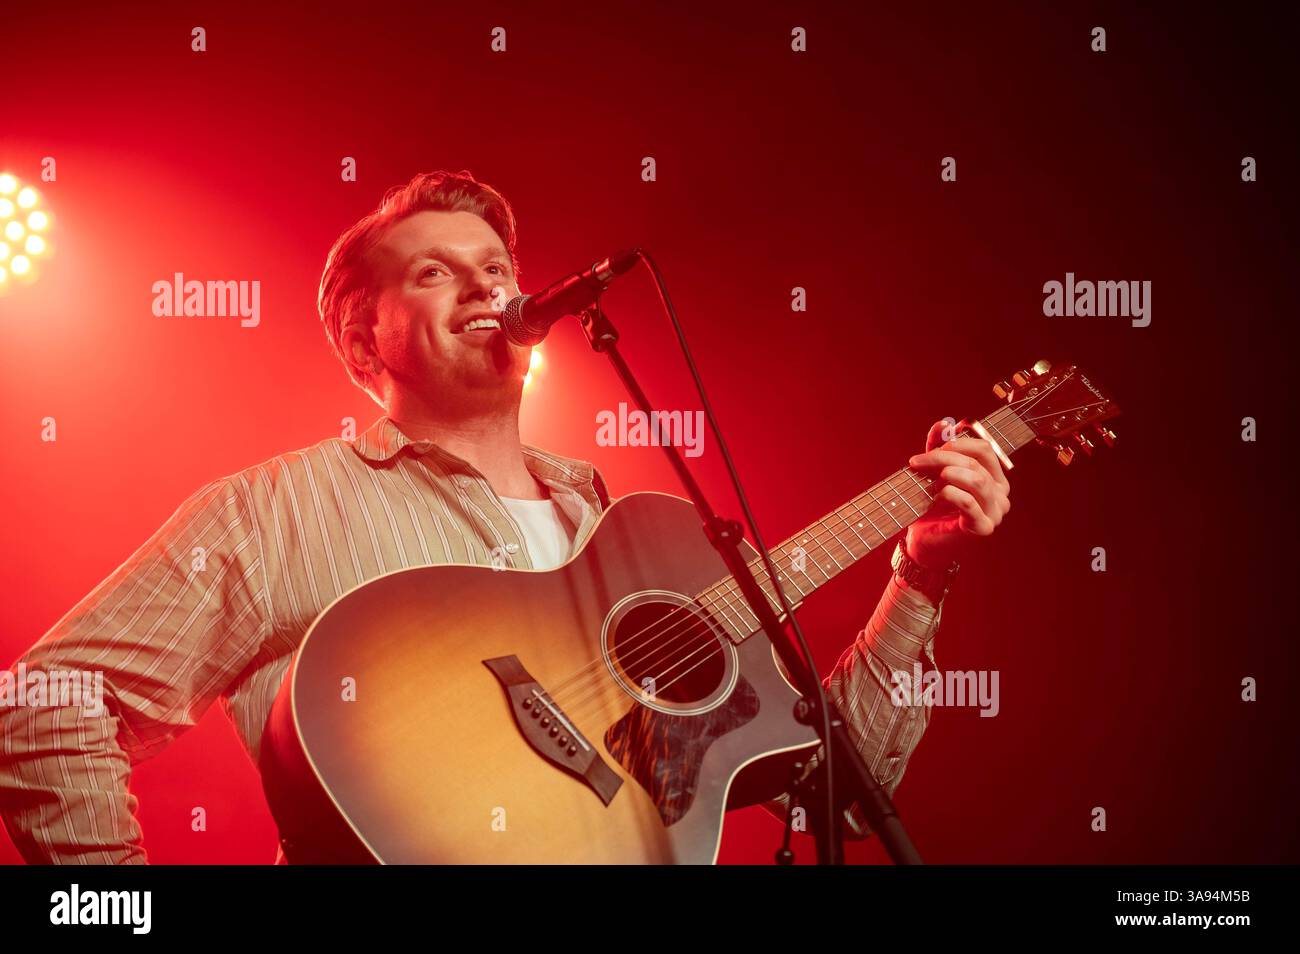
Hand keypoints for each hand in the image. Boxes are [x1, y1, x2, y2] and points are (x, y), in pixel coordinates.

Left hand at [904, 420, 1010, 569]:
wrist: (925, 542)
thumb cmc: (933, 508)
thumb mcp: (934, 472)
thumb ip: (939, 447)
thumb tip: (942, 423)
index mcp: (995, 478)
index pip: (984, 448)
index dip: (956, 443)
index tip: (929, 449)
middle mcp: (1002, 494)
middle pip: (976, 463)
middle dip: (942, 457)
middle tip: (917, 463)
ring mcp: (996, 512)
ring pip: (975, 479)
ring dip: (946, 476)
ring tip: (929, 483)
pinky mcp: (983, 528)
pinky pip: (967, 501)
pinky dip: (947, 494)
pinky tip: (935, 497)